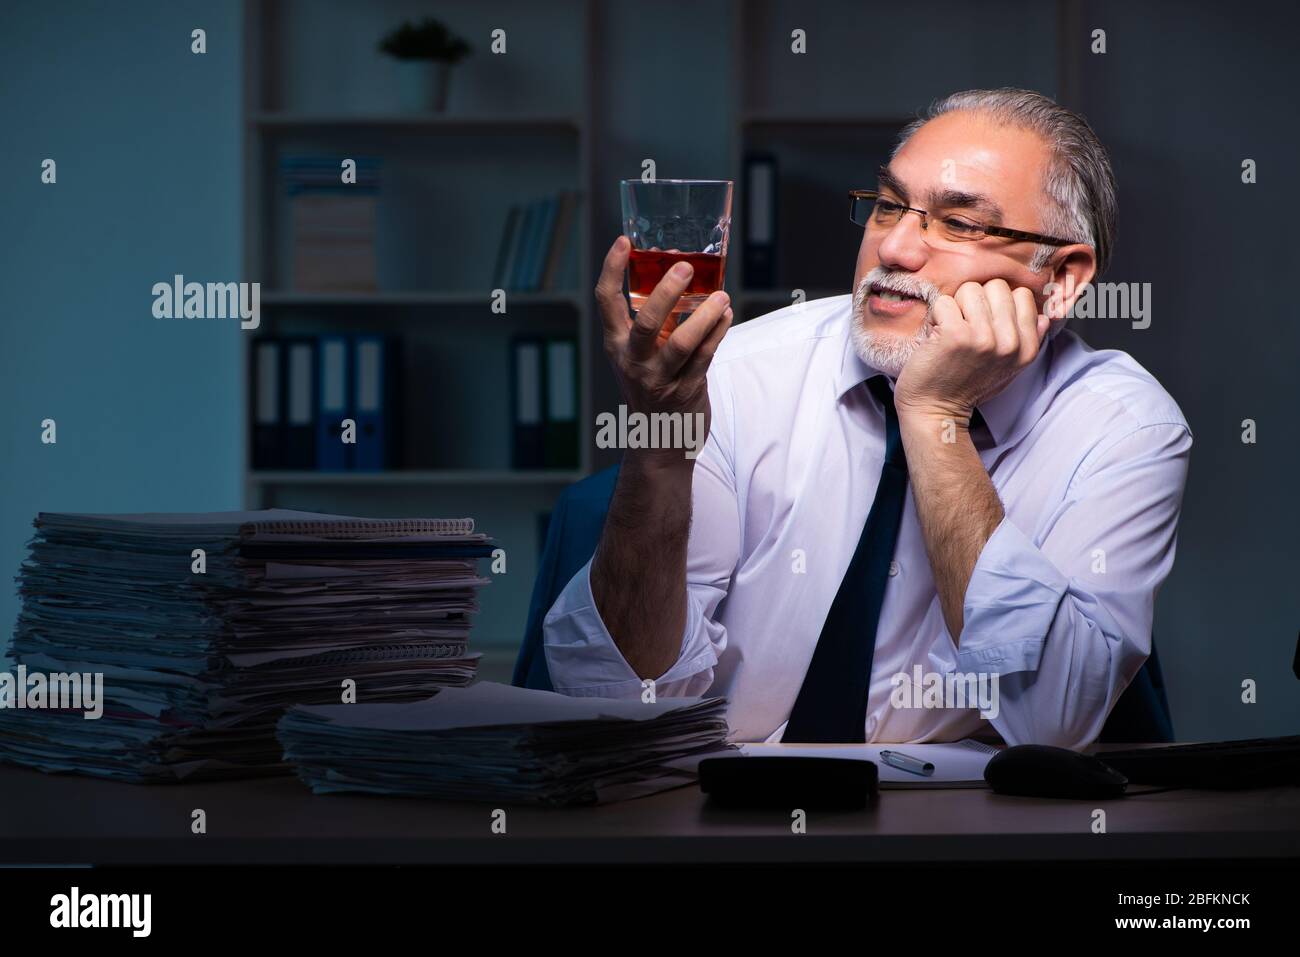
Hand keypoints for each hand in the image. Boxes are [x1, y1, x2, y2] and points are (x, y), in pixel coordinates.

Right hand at [594, 236, 732, 461]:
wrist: (660, 441)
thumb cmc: (653, 387)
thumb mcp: (642, 354)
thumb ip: (657, 322)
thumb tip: (683, 276)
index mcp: (616, 344)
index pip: (606, 301)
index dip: (611, 269)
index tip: (624, 242)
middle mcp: (633, 361)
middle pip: (646, 322)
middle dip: (667, 292)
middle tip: (686, 267)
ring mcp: (659, 378)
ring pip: (683, 342)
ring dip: (706, 315)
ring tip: (723, 296)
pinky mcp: (686, 390)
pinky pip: (706, 356)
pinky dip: (719, 331)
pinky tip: (727, 314)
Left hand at [894, 278, 1048, 421]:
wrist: (935, 411)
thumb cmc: (967, 386)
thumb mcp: (1009, 368)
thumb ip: (1028, 341)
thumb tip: (1043, 316)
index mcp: (1027, 348)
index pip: (1021, 294)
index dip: (997, 302)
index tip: (984, 322)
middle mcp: (1010, 343)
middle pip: (996, 286)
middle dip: (976, 300)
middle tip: (964, 325)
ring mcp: (983, 338)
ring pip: (970, 289)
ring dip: (955, 306)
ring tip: (951, 330)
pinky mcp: (956, 335)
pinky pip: (945, 301)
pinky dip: (936, 315)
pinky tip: (937, 335)